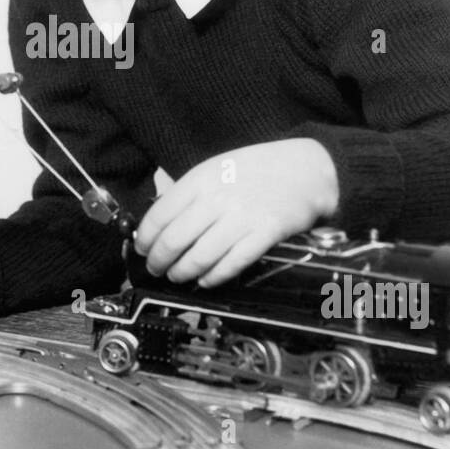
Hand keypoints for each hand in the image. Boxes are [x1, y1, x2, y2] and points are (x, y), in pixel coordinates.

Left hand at [133, 139, 338, 287]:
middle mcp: (217, 199)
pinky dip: (213, 278)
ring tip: (178, 276)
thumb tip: (160, 222)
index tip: (142, 249)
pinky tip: (206, 280)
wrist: (307, 169)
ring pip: (199, 257)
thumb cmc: (259, 169)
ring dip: (182, 273)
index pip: (159, 215)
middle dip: (159, 262)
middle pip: (174, 240)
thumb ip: (190, 192)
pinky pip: (230, 265)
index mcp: (201, 179)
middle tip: (156, 268)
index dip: (145, 239)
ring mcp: (241, 218)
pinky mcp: (263, 236)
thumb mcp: (217, 168)